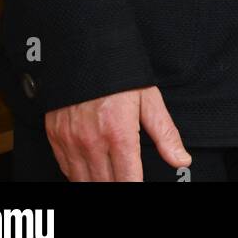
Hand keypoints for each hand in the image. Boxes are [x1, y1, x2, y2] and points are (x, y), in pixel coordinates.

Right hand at [45, 85, 192, 180]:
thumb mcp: (149, 99)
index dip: (135, 189)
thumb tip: (181, 159)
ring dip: (99, 184)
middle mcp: (92, 141)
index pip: (128, 181)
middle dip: (118, 185)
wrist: (84, 48)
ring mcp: (71, 141)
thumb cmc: (118, 73)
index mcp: (119, 134)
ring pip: (84, 182)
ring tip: (110, 177)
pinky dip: (79, 176)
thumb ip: (165, 134)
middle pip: (106, 185)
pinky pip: (67, 170)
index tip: (138, 186)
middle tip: (126, 178)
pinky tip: (91, 170)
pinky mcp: (56, 136)